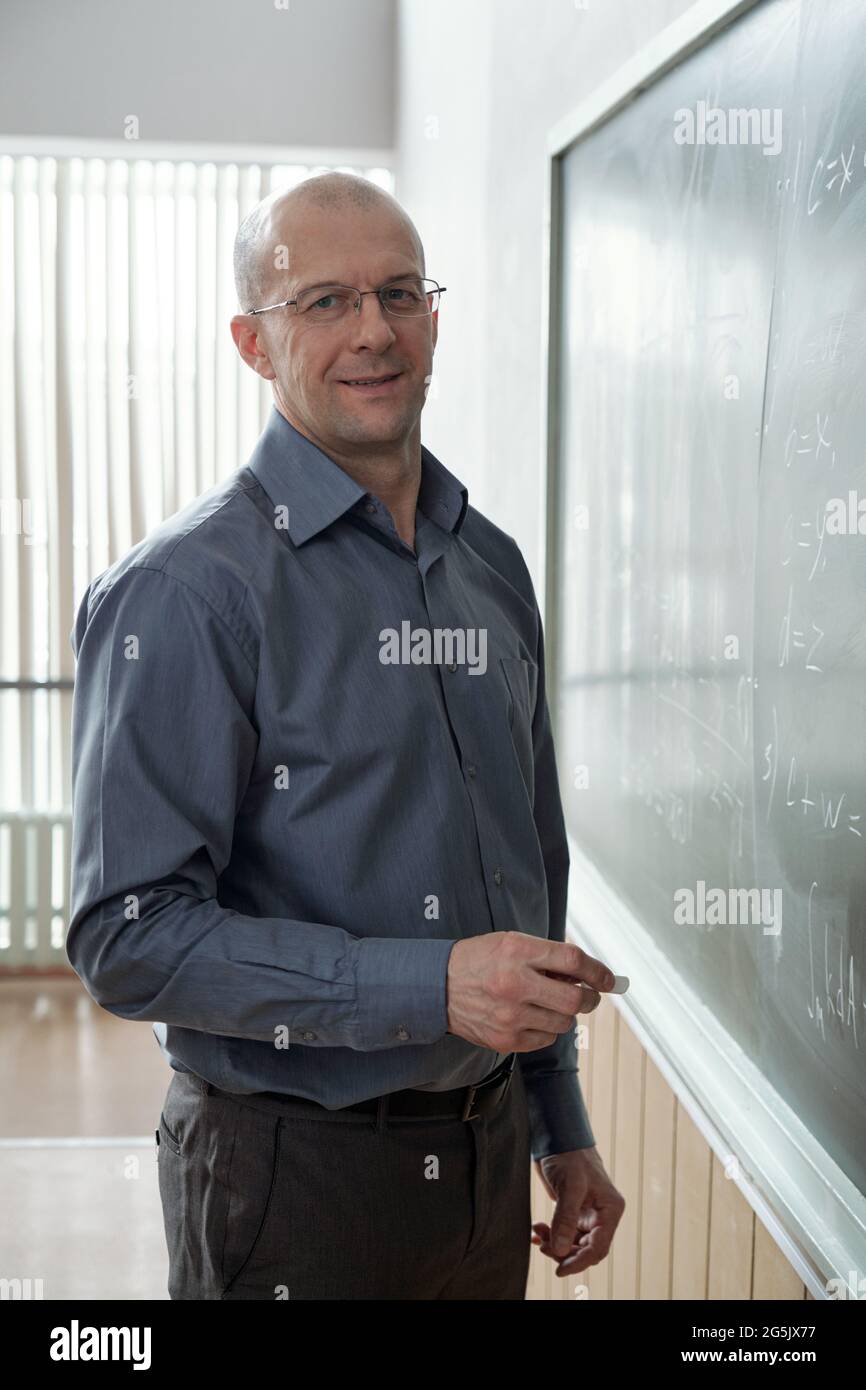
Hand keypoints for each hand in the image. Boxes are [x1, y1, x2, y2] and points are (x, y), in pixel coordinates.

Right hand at [446, 932, 613, 1052]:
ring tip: (547, 1003)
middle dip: (590, 999)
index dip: (598, 971)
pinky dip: (545, 1029)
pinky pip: (545, 1039)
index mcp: (517, 952)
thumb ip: (547, 956)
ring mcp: (510, 1016)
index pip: (573, 961)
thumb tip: (587, 975)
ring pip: (563, 1023)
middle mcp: (514, 984)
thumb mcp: (511, 943)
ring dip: (564, 1014)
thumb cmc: (480, 961)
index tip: (609, 979)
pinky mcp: (505, 1040)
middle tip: (589, 996)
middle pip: (574, 999)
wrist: (437, 987)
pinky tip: (529, 1016)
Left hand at [531, 1146, 624, 1275]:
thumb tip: (561, 1250)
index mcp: (610, 1209)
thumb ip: (566, 1219)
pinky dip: (551, 1234)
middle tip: (543, 1246)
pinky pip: (565, 1233)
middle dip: (564, 1252)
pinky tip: (538, 1229)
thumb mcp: (570, 1186)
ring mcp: (588, 1214)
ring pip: (573, 1243)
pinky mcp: (573, 1211)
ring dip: (555, 1243)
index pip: (598, 1247)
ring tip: (538, 1233)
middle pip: (586, 1249)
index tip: (559, 1270)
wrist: (558, 1136)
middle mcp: (602, 1215)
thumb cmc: (570, 1155)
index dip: (579, 1261)